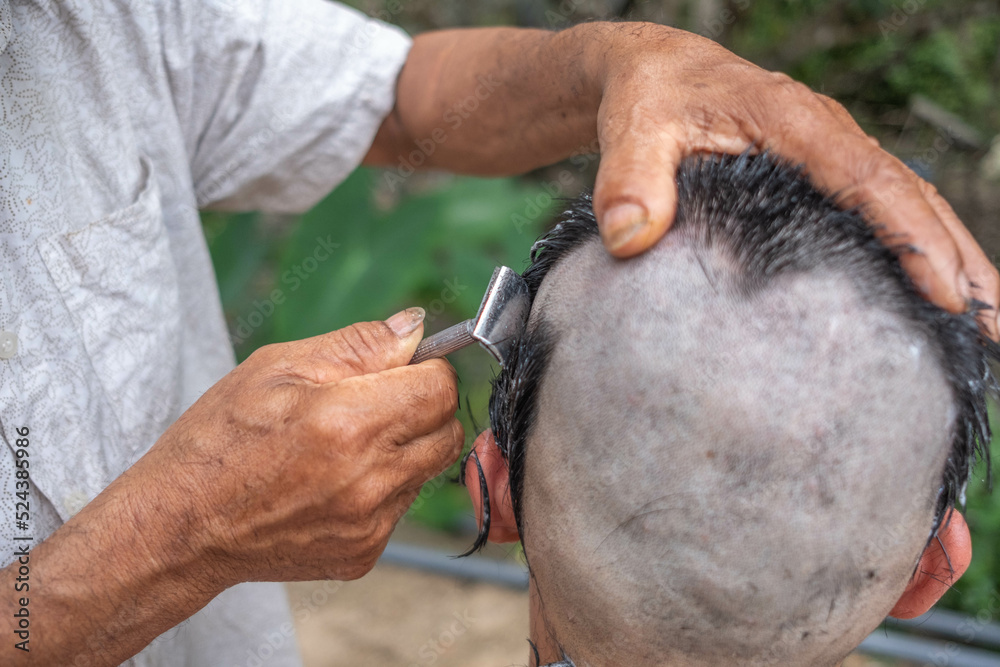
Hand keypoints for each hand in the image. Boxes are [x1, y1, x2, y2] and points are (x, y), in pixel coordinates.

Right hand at [140, 307, 462, 584]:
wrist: (182, 528)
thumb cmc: (219, 441)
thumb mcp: (277, 367)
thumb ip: (359, 344)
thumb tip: (415, 326)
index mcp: (351, 422)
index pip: (440, 388)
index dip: (426, 370)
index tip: (401, 369)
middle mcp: (371, 479)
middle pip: (447, 431)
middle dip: (423, 408)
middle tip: (376, 403)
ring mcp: (371, 523)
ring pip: (426, 470)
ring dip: (403, 449)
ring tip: (345, 445)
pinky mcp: (365, 553)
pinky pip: (400, 508)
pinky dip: (381, 488)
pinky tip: (333, 482)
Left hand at [591, 24, 998, 337]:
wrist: (654, 73)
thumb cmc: (650, 98)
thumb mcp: (634, 128)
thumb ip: (630, 177)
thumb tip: (630, 238)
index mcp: (794, 123)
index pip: (869, 182)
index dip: (910, 236)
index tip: (944, 294)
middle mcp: (828, 137)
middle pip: (913, 197)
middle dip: (959, 260)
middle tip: (993, 329)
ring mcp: (833, 157)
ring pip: (911, 205)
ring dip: (953, 258)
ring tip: (988, 325)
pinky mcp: (823, 176)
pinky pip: (884, 210)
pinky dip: (919, 248)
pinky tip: (932, 296)